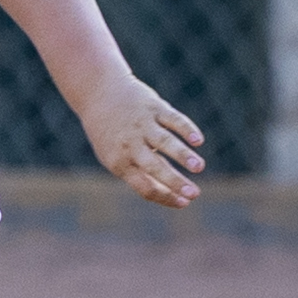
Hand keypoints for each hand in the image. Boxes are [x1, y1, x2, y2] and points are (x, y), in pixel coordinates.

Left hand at [79, 71, 204, 207]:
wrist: (98, 94)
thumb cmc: (111, 134)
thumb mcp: (115, 157)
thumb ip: (140, 174)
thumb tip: (171, 194)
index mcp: (119, 162)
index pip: (144, 187)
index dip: (165, 197)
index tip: (184, 203)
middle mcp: (130, 144)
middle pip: (154, 167)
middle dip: (175, 181)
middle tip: (195, 194)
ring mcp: (141, 124)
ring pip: (165, 142)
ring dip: (183, 155)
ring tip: (199, 167)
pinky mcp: (152, 106)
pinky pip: (172, 119)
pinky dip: (186, 129)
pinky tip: (198, 141)